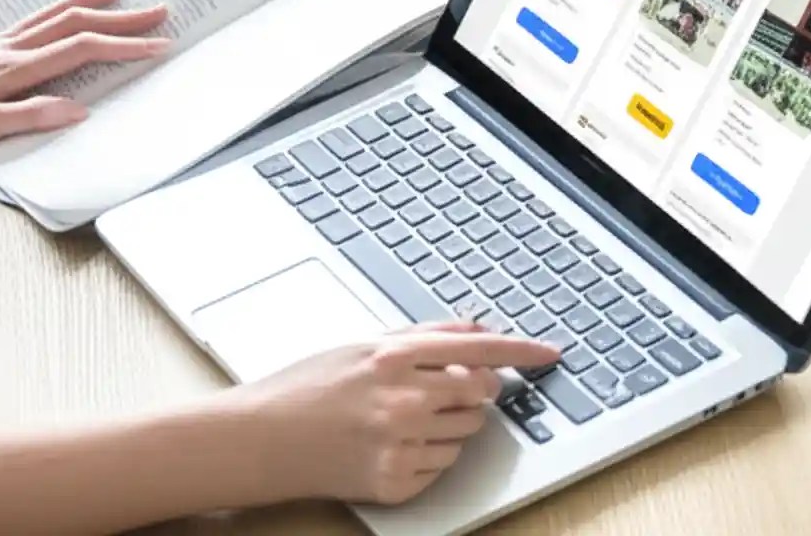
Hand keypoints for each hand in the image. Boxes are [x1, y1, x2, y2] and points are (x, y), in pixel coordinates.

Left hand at [0, 0, 169, 150]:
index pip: (82, 49)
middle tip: (157, 11)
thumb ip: (31, 116)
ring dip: (89, 3)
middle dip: (120, 18)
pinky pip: (32, 21)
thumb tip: (78, 110)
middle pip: (75, 24)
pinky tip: (63, 11)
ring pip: (53, 16)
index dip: (124, 46)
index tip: (158, 46)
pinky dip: (58, 11)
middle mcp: (10, 49)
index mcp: (16, 69)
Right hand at [230, 322, 559, 505]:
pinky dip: (429, 454)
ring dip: (449, 423)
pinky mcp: (395, 482)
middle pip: (480, 394)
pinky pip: (443, 465)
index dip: (523, 351)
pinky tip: (391, 444)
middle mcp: (403, 400)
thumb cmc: (307, 386)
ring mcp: (400, 444)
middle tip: (439, 389)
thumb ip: (427, 334)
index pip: (479, 350)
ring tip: (401, 418)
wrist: (261, 440)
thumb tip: (479, 328)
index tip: (549, 353)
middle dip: (472, 390)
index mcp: (394, 357)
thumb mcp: (363, 344)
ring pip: (466, 432)